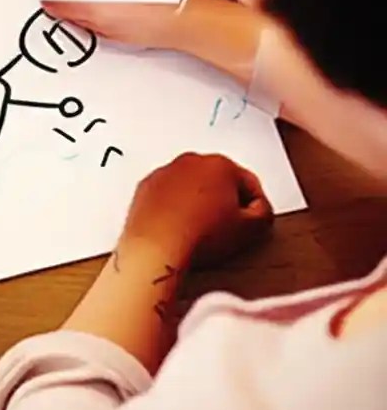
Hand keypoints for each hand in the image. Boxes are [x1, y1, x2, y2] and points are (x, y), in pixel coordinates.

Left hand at [121, 153, 273, 266]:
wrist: (158, 247)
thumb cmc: (199, 236)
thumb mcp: (250, 229)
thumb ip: (264, 213)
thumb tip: (260, 210)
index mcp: (219, 165)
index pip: (248, 183)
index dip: (255, 206)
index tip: (253, 220)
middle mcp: (190, 162)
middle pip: (219, 181)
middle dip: (226, 201)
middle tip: (227, 227)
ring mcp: (165, 173)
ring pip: (192, 186)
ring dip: (199, 203)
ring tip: (201, 229)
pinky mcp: (146, 188)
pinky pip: (167, 195)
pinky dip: (174, 207)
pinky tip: (180, 226)